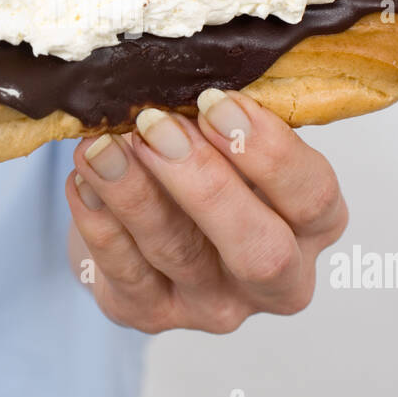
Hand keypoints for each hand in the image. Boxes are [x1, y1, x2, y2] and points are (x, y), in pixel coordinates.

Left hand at [64, 88, 348, 333]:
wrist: (143, 224)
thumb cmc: (203, 168)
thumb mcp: (232, 143)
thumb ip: (229, 121)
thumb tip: (193, 81)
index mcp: (310, 227)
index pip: (313, 197)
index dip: (269, 152)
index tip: (215, 102)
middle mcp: (274, 279)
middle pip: (259, 250)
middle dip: (206, 184)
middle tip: (156, 127)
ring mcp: (212, 305)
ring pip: (177, 253)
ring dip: (136, 192)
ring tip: (103, 144)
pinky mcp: (150, 315)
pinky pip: (122, 270)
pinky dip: (98, 220)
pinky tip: (84, 177)